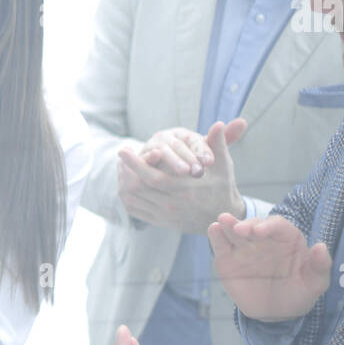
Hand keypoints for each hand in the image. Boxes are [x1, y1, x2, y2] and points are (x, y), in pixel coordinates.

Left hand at [117, 119, 246, 232]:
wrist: (222, 214)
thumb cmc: (221, 184)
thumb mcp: (223, 164)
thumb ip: (219, 143)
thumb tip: (219, 123)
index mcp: (186, 190)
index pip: (153, 178)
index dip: (135, 164)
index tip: (123, 150)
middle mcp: (173, 205)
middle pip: (138, 188)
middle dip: (125, 171)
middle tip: (120, 157)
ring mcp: (165, 215)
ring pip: (133, 199)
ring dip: (123, 182)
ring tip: (121, 167)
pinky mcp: (160, 221)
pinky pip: (135, 210)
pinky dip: (127, 196)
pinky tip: (126, 183)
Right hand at [207, 212, 331, 321]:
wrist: (275, 313)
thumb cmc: (298, 293)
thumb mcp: (315, 284)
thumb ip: (320, 267)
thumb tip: (321, 247)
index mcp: (287, 239)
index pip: (278, 226)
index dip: (269, 225)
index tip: (260, 232)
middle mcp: (264, 238)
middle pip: (254, 225)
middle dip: (247, 224)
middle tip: (239, 230)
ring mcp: (245, 247)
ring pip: (235, 231)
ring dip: (229, 224)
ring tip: (221, 221)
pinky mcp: (228, 259)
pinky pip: (221, 245)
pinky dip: (216, 236)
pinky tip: (214, 229)